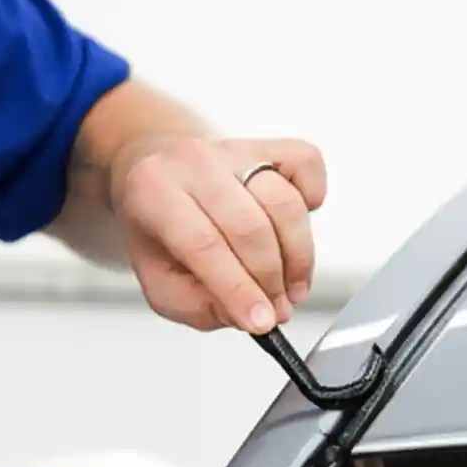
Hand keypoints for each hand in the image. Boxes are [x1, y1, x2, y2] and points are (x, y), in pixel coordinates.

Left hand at [110, 136, 326, 333]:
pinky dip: (312, 199)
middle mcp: (195, 163)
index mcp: (154, 192)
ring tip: (290, 286)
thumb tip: (247, 314)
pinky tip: (293, 229)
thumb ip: (197, 306)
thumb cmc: (158, 226)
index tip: (261, 322)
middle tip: (278, 310)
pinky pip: (307, 166)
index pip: (204, 244)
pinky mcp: (269, 144)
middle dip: (272, 280)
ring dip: (297, 256)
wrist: (156, 168)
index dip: (239, 289)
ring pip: (284, 201)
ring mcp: (235, 149)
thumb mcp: (158, 280)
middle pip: (250, 226)